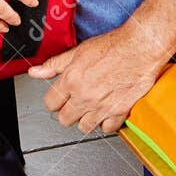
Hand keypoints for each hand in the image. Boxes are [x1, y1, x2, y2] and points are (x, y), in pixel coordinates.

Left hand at [27, 30, 164, 134]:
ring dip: (86, 119)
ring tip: (91, 107)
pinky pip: (107, 129)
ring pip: (83, 127)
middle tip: (76, 102)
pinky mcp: (119, 112)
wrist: (140, 48)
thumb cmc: (113, 46)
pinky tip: (107, 112)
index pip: (50, 104)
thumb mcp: (78, 51)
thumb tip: (34, 72)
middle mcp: (84, 97)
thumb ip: (54, 65)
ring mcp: (101, 107)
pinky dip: (106, 123)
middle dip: (68, 111)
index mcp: (71, 81)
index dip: (54, 100)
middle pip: (64, 119)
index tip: (60, 97)